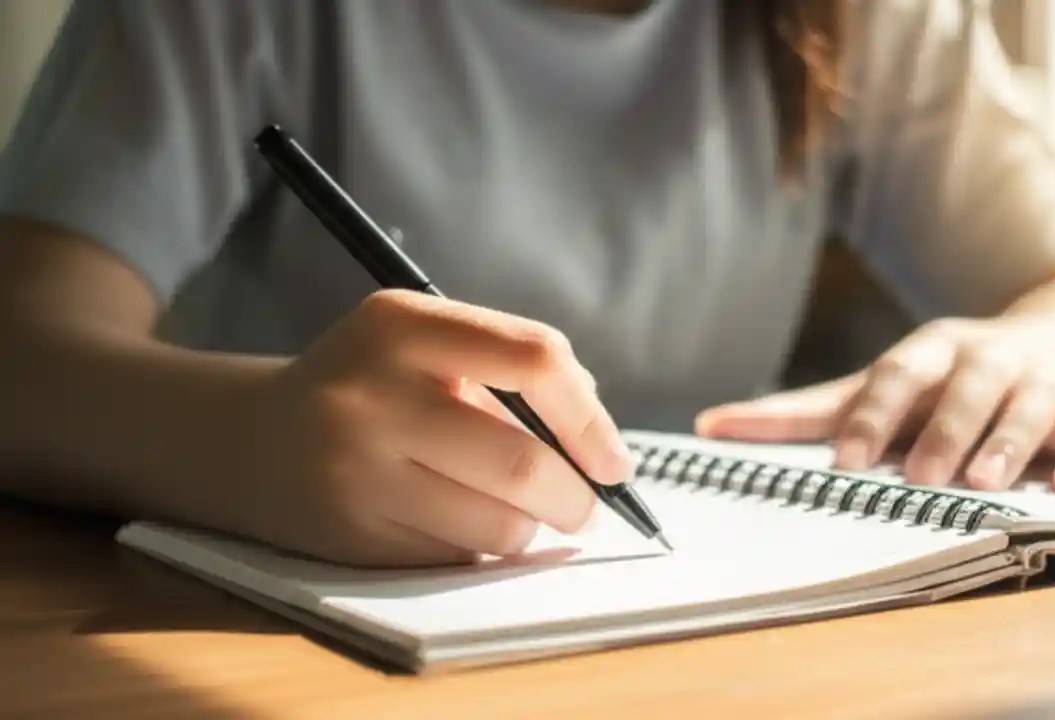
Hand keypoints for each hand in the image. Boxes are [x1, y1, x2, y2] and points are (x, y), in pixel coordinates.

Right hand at [231, 290, 631, 566]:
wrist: (249, 441)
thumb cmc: (369, 386)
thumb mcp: (423, 346)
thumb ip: (509, 372)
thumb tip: (601, 449)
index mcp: (401, 324)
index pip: (535, 359)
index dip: (590, 418)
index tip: (613, 460)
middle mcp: (372, 394)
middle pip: (523, 463)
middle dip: (574, 497)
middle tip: (581, 505)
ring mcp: (355, 470)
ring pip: (498, 526)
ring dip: (525, 527)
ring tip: (503, 508)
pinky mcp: (349, 537)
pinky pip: (457, 559)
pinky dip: (478, 549)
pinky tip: (448, 522)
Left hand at [695, 318, 1054, 492]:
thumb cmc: (948, 376)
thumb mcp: (881, 384)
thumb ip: (805, 412)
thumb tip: (710, 426)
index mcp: (928, 353)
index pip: (894, 379)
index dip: (870, 418)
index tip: (845, 463)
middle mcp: (984, 360)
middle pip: (963, 389)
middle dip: (942, 432)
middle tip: (919, 478)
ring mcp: (1040, 382)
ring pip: (1027, 407)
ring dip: (1007, 443)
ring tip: (984, 482)